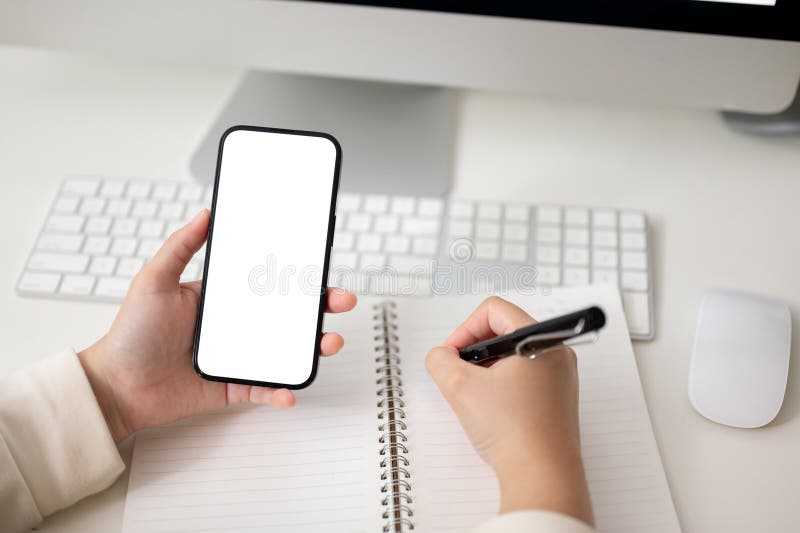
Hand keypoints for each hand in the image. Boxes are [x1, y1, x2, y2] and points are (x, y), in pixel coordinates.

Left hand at [78, 209, 356, 442]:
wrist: (115, 388)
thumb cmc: (129, 335)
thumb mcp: (153, 281)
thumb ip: (180, 247)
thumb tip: (204, 214)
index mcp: (221, 298)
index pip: (268, 282)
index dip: (296, 274)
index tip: (318, 265)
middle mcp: (235, 326)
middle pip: (288, 315)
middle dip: (320, 308)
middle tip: (341, 300)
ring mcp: (237, 356)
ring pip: (285, 350)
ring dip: (312, 347)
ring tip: (328, 343)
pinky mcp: (232, 386)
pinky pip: (264, 388)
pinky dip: (281, 390)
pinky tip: (291, 390)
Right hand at [425, 296, 592, 524]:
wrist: (542, 476)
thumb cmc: (513, 432)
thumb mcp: (461, 388)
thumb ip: (440, 360)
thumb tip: (441, 355)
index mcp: (541, 340)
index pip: (494, 310)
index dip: (465, 329)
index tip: (453, 355)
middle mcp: (556, 353)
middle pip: (504, 331)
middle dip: (474, 351)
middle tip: (460, 375)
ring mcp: (560, 378)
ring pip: (512, 356)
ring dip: (486, 369)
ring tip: (474, 396)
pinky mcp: (557, 400)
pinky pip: (523, 377)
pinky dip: (501, 385)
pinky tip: (491, 410)